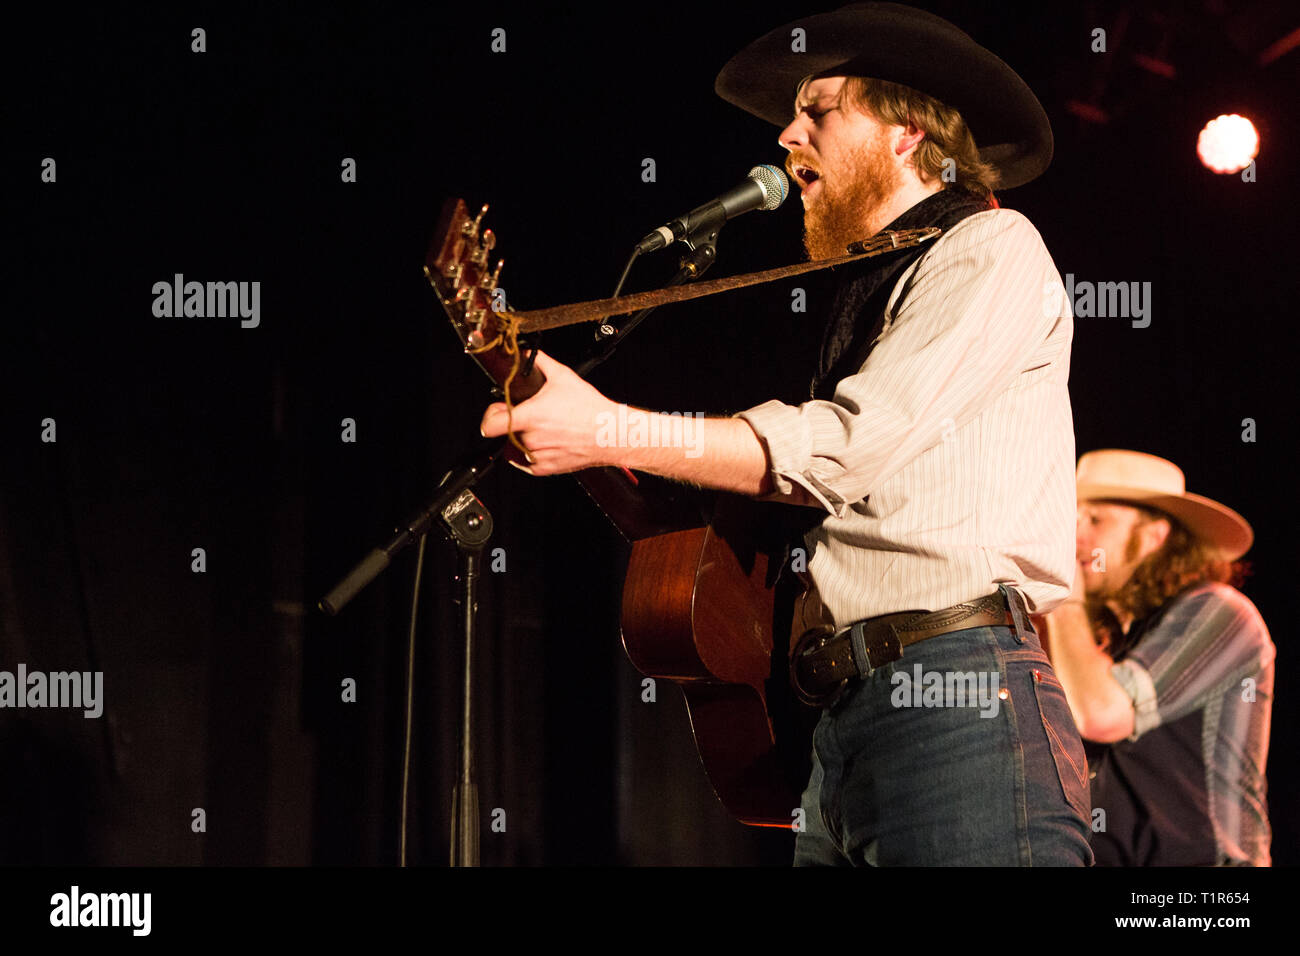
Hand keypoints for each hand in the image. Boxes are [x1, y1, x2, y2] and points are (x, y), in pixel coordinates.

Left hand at [479, 350, 618, 475]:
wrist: (609, 433)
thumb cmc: (590, 409)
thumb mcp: (563, 377)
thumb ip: (540, 363)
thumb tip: (528, 354)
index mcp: (529, 417)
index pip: (490, 425)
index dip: (490, 417)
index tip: (497, 412)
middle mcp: (530, 438)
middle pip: (507, 431)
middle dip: (516, 422)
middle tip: (533, 415)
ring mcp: (536, 455)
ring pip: (518, 446)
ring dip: (526, 437)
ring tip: (547, 428)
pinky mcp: (544, 468)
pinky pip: (528, 461)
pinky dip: (534, 453)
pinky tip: (550, 441)